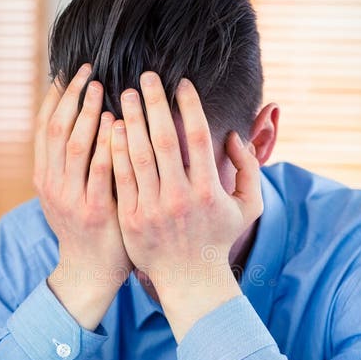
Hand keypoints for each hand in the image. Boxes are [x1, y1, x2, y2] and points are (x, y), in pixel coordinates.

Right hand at [34, 64, 130, 329]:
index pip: (44, 127)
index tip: (71, 72)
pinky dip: (106, 145)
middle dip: (72, 96)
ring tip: (102, 89)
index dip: (56, 97)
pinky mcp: (95, 212)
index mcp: (44, 177)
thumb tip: (82, 119)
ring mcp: (71, 199)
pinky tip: (118, 124)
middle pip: (57, 129)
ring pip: (75, 145)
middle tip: (89, 70)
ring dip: (88, 113)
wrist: (89, 273)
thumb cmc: (88, 227)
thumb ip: (71, 162)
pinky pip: (99, 171)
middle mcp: (52, 184)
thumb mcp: (68, 193)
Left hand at [110, 72, 262, 340]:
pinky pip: (120, 178)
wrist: (190, 281)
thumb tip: (234, 137)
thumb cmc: (218, 239)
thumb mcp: (248, 207)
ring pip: (138, 155)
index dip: (188, 105)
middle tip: (145, 78)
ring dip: (130, 121)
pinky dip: (115, 151)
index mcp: (208, 190)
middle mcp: (179, 197)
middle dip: (153, 103)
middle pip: (164, 138)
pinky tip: (111, 129)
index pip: (197, 136)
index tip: (180, 83)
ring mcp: (152, 209)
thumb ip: (249, 170)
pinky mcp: (131, 219)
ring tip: (124, 96)